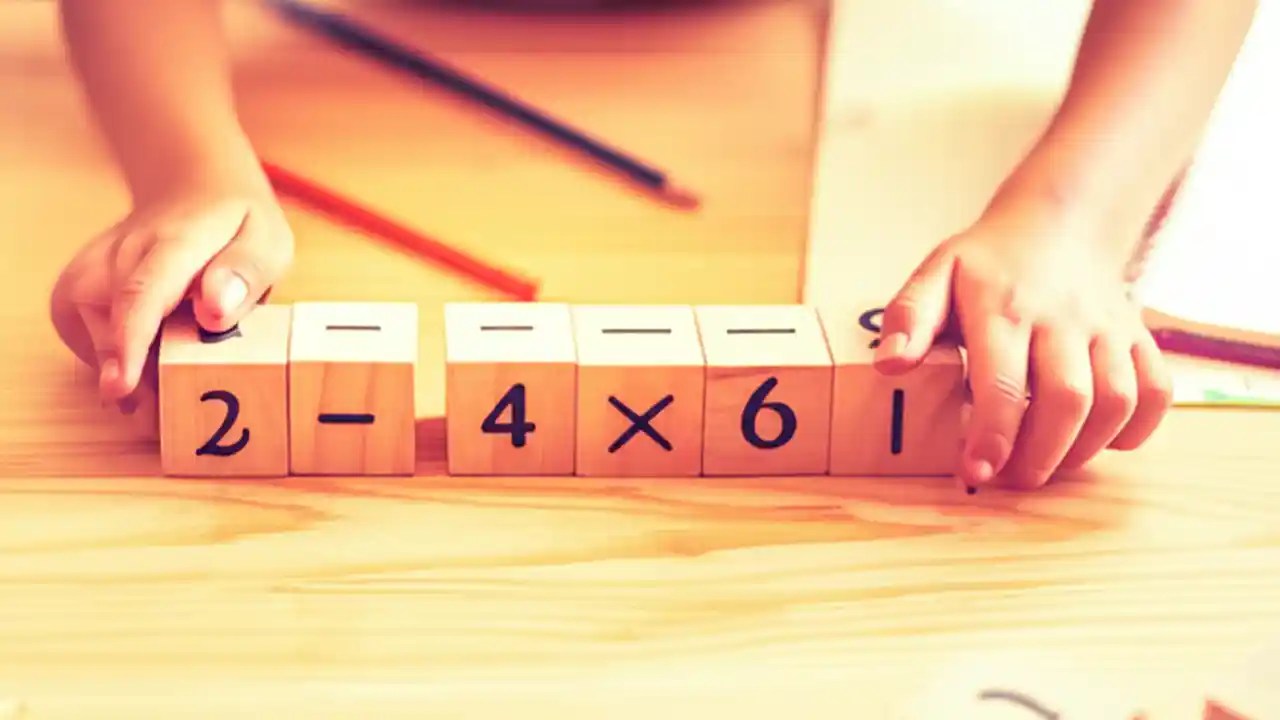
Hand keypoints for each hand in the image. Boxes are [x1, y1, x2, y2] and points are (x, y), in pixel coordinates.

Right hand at [49, 188, 293, 411]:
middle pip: (113, 331)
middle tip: (170, 415)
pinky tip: (150, 363)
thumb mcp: (265, 239)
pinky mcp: (75, 295)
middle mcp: (118, 256)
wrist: (191, 191)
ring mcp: (89, 274)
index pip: (142, 292)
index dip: (130, 343)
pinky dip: (121, 363)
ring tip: (167, 386)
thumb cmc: (234, 224)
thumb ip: (246, 271)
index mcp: (172, 243)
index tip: (121, 386)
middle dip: (141, 381)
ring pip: (97, 344)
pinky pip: (92, 345)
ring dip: (134, 374)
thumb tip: (215, 308)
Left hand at [874, 198, 1172, 489]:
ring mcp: (1108, 326)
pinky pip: (1156, 392)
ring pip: (1116, 401)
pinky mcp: (1138, 336)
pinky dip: (1136, 430)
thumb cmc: (986, 264)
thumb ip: (909, 318)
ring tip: (1047, 464)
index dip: (992, 435)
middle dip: (1041, 455)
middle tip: (1011, 479)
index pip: (1003, 382)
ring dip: (1084, 449)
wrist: (1056, 223)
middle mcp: (1062, 317)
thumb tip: (889, 365)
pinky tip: (1099, 440)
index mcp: (1002, 307)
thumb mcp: (935, 275)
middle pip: (1068, 400)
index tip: (976, 473)